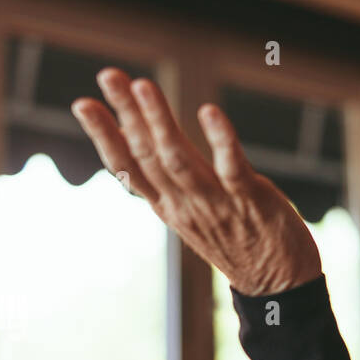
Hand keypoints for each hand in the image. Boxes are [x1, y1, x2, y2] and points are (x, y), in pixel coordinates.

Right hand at [70, 67, 322, 296]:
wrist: (277, 285)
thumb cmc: (236, 241)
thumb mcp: (193, 214)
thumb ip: (172, 183)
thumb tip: (150, 147)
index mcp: (168, 205)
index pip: (127, 167)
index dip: (104, 135)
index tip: (82, 103)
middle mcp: (184, 203)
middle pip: (148, 153)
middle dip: (126, 112)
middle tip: (108, 75)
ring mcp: (215, 201)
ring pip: (179, 157)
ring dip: (160, 120)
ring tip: (143, 84)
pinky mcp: (250, 199)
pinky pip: (231, 166)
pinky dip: (219, 139)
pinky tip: (209, 111)